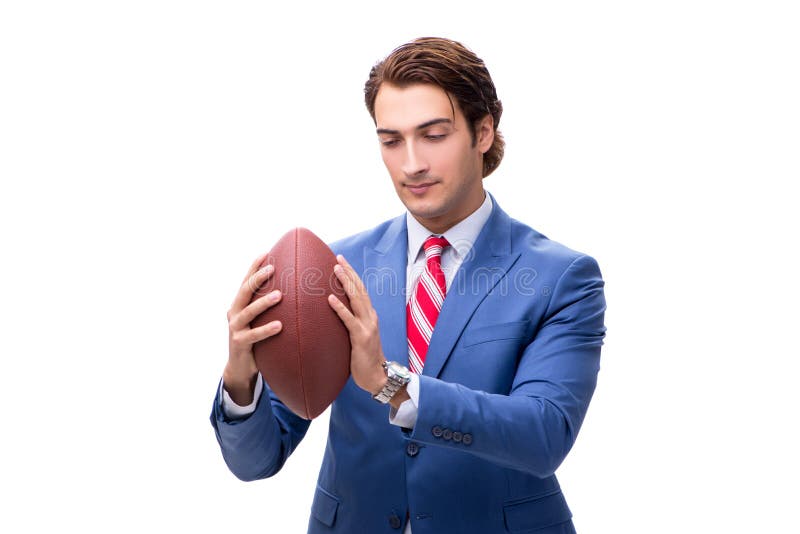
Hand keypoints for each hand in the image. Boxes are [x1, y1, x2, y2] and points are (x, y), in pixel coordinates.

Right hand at [223, 253, 282, 404]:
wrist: (240, 368)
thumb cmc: (254, 340)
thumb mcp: (258, 320)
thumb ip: (268, 307)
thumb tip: (292, 290)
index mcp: (239, 305)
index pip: (246, 282)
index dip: (254, 267)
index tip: (265, 253)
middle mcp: (234, 313)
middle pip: (245, 291)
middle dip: (257, 278)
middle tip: (273, 268)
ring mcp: (235, 328)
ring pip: (249, 312)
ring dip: (264, 302)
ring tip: (280, 295)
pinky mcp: (239, 344)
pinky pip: (254, 335)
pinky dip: (266, 330)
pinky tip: (280, 326)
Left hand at [328, 254, 387, 396]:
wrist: (377, 376)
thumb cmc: (365, 358)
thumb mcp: (359, 336)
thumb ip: (351, 323)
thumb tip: (335, 314)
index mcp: (370, 315)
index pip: (361, 290)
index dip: (352, 275)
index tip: (341, 261)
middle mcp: (370, 317)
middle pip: (359, 289)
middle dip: (349, 272)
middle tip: (338, 258)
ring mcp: (367, 326)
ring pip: (356, 299)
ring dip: (345, 283)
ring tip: (335, 270)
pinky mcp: (361, 337)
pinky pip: (349, 320)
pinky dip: (339, 308)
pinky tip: (330, 299)